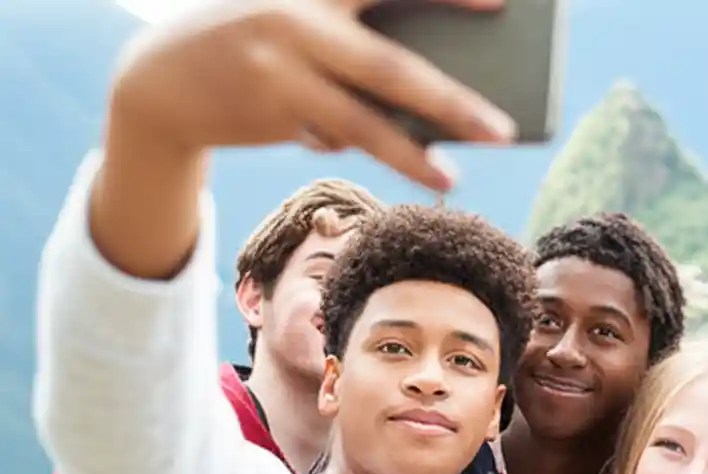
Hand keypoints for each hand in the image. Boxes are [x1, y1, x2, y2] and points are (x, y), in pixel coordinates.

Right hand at [108, 0, 515, 189]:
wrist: (160, 75)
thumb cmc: (262, 38)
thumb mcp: (304, 18)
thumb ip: (360, 37)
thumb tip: (435, 100)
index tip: (502, 4)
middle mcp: (300, 20)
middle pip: (390, 67)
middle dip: (451, 102)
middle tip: (504, 130)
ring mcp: (280, 70)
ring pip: (361, 123)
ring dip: (412, 156)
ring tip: (453, 179)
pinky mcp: (269, 112)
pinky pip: (332, 137)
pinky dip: (367, 146)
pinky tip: (406, 159)